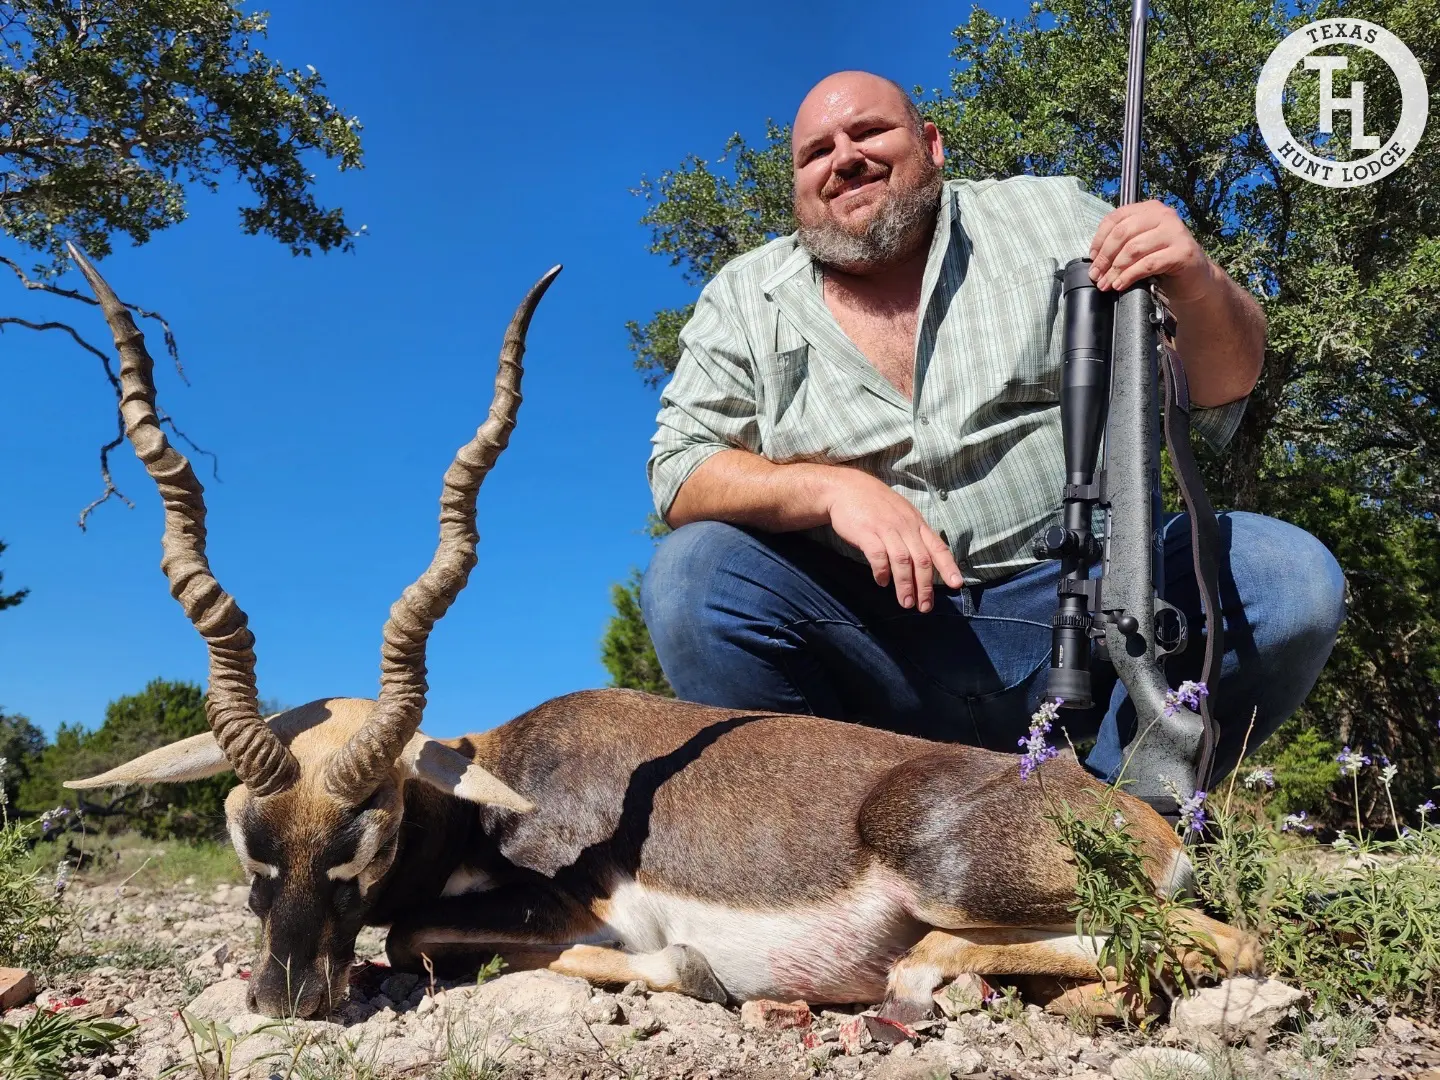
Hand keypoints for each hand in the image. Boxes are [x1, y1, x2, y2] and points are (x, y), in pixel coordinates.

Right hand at [822, 468, 962, 610]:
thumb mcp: (902, 513)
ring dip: (905, 585)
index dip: (948, 567)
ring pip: (903, 561)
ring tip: (905, 603)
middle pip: (922, 560)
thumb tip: (924, 560)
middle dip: (925, 587)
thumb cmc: (875, 504)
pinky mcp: (867, 533)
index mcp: (916, 523)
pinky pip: (878, 556)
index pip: (938, 547)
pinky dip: (882, 572)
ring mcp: (886, 529)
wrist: (846, 489)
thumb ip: (913, 533)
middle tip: (924, 607)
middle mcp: (905, 527)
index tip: (956, 585)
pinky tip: (882, 582)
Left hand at [1088, 200, 1214, 302]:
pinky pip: (1148, 264)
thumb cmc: (1163, 261)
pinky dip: (1130, 276)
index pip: (1116, 218)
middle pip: (1122, 233)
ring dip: (1115, 270)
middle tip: (1096, 275)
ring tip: (1106, 283)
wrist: (1194, 278)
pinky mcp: (1182, 252)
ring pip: (1134, 249)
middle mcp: (1163, 215)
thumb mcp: (1141, 247)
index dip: (1099, 239)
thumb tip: (1095, 258)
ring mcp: (1175, 232)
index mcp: (1149, 209)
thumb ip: (1122, 244)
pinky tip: (1121, 284)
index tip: (1092, 258)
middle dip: (1104, 257)